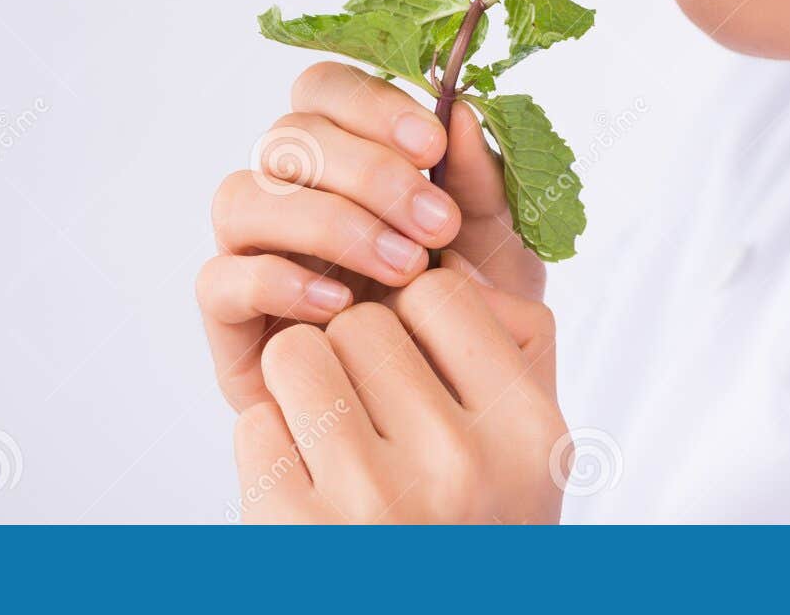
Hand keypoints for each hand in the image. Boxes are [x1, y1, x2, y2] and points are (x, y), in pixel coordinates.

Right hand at [199, 61, 545, 411]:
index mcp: (342, 158)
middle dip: (366, 171)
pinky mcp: (229, 323)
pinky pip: (220, 280)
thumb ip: (480, 178)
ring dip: (328, 223)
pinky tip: (343, 307)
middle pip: (284, 136)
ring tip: (404, 268)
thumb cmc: (468, 316)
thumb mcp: (498, 244)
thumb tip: (458, 109)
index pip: (322, 90)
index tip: (433, 143)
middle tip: (435, 223)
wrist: (450, 415)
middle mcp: (286, 194)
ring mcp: (250, 253)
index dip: (369, 104)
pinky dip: (279, 283)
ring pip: (241, 197)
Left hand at [230, 258, 565, 523]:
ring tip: (333, 437)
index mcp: (530, 433)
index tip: (412, 350)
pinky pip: (255, 423)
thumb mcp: (534, 451)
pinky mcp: (293, 536)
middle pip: (361, 319)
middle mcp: (459, 466)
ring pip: (296, 353)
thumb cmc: (478, 536)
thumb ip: (511, 344)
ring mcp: (371, 503)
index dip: (411, 309)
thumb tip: (437, 253)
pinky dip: (271, 447)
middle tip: (368, 407)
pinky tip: (307, 489)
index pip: (438, 291)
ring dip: (301, 385)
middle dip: (351, 348)